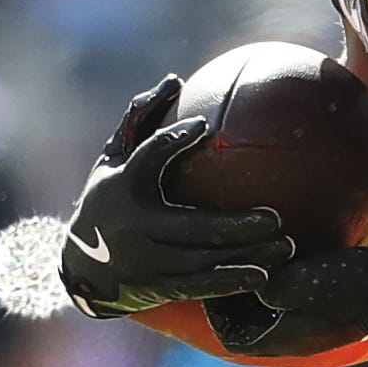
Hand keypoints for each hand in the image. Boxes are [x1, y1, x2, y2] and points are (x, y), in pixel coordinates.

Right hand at [58, 77, 293, 317]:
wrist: (81, 270)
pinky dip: (231, 282)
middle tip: (276, 217)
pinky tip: (264, 276)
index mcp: (122, 186)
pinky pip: (199, 286)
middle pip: (190, 226)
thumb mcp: (113, 161)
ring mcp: (146, 261)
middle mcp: (133, 226)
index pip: (147, 158)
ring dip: (246, 255)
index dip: (172, 141)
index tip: (204, 125)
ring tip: (285, 246)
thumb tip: (174, 80)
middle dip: (236, 225)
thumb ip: (140, 122)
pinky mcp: (157, 286)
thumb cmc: (107, 199)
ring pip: (203, 260)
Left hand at [223, 244, 367, 351]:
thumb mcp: (302, 281)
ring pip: (267, 319)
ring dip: (253, 299)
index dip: (217, 316)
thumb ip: (267, 286)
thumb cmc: (352, 284)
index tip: (212, 285)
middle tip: (223, 273)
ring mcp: (309, 330)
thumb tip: (244, 282)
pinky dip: (273, 293)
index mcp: (283, 339)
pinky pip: (287, 309)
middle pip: (247, 330)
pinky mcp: (322, 314)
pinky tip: (274, 266)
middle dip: (233, 306)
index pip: (233, 340)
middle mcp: (293, 340)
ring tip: (244, 267)